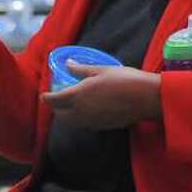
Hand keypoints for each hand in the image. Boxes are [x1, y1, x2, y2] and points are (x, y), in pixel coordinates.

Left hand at [40, 63, 162, 128]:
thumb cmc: (124, 79)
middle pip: (60, 115)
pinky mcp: (103, 127)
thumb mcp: (100, 70)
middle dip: (55, 108)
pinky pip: (84, 125)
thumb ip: (80, 69)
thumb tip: (67, 64)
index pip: (54, 101)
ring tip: (70, 105)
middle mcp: (82, 112)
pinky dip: (79, 119)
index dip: (47, 98)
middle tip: (56, 98)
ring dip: (67, 115)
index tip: (44, 94)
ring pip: (72, 122)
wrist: (146, 98)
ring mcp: (92, 122)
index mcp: (78, 96)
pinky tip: (86, 110)